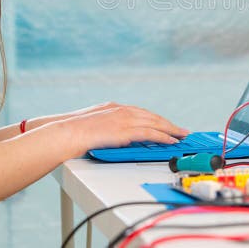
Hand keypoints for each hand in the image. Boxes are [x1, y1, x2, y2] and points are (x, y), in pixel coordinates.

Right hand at [66, 103, 189, 150]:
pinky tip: (171, 141)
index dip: (156, 120)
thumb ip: (108, 125)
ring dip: (171, 130)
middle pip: (152, 116)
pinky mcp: (126, 130)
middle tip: (181, 130)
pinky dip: (163, 137)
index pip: (142, 113)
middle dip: (168, 124)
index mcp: (115, 107)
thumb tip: (116, 134)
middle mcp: (123, 110)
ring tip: (181, 136)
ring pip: (155, 123)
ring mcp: (125, 119)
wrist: (66, 132)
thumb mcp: (94, 123)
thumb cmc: (74, 131)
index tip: (166, 124)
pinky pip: (150, 133)